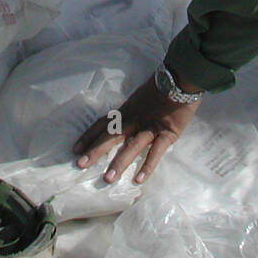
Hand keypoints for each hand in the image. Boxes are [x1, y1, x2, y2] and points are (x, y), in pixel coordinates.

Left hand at [73, 76, 201, 184]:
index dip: (89, 136)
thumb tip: (122, 122)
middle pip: (112, 135)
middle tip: (80, 165)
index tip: (75, 149)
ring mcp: (151, 127)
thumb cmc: (163, 87)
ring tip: (108, 179)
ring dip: (119, 162)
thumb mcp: (141, 97)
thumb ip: (132, 110)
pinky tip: (138, 179)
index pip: (103, 123)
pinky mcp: (168, 133)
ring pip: (132, 146)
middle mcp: (135, 119)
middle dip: (95, 150)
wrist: (183, 78)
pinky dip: (147, 166)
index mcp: (127, 110)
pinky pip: (156, 152)